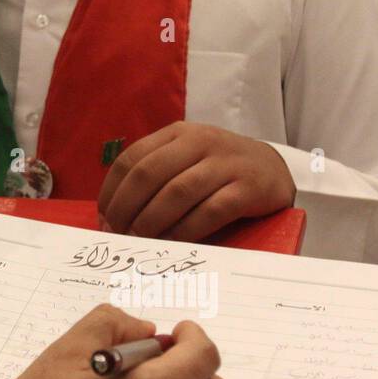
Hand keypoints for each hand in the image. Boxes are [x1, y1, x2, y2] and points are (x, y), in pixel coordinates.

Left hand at [97, 121, 295, 241]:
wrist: (274, 169)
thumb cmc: (217, 170)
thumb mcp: (185, 158)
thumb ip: (154, 175)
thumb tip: (111, 215)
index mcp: (177, 133)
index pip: (131, 159)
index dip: (111, 191)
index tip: (103, 219)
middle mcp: (199, 142)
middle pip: (149, 174)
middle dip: (126, 208)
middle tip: (116, 234)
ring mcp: (225, 163)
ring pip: (177, 192)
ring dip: (151, 221)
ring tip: (138, 241)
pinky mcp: (248, 188)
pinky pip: (210, 211)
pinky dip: (185, 230)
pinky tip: (171, 245)